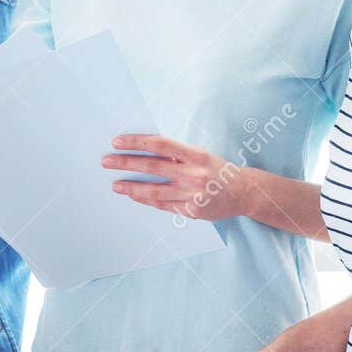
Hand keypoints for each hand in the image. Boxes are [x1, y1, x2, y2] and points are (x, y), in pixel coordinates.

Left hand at [102, 133, 254, 222]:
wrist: (244, 192)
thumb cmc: (219, 170)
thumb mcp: (200, 155)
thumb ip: (177, 154)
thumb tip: (145, 151)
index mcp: (195, 155)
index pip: (159, 144)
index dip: (136, 142)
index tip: (118, 141)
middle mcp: (193, 173)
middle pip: (152, 167)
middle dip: (125, 164)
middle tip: (106, 161)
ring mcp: (192, 194)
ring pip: (154, 191)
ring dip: (131, 188)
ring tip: (115, 185)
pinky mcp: (191, 210)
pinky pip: (163, 205)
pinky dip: (146, 200)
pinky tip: (134, 196)